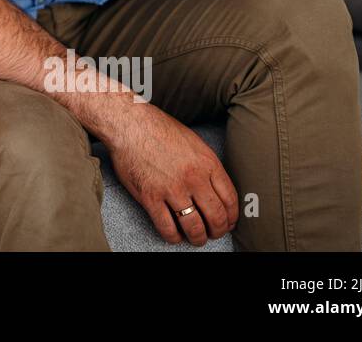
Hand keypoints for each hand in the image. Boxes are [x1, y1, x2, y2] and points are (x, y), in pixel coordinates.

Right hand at [104, 102, 239, 245]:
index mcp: (207, 163)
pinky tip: (174, 235)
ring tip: (196, 238)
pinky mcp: (150, 197)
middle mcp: (193, 178)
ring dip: (198, 238)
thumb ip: (206, 165)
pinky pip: (167, 227)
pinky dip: (173, 237)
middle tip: (214, 233)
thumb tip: (215, 188)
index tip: (228, 221)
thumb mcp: (193, 142)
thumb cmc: (159, 129)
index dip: (232, 216)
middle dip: (218, 230)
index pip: (230, 199)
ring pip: (194, 226)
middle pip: (216, 216)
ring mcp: (171, 189)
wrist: (129, 124)